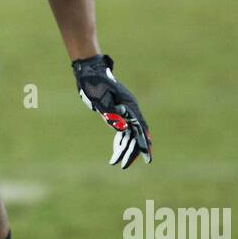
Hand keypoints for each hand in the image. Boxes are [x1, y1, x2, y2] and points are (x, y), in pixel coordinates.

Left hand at [72, 53, 150, 168]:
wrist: (90, 71)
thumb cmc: (95, 84)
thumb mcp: (100, 98)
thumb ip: (111, 113)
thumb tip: (122, 128)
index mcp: (129, 106)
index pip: (140, 129)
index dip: (144, 144)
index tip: (147, 158)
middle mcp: (129, 110)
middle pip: (135, 134)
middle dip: (131, 151)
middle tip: (124, 166)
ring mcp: (124, 111)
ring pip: (128, 134)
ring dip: (123, 148)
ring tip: (116, 163)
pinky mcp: (117, 112)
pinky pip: (121, 130)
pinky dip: (119, 141)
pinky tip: (116, 151)